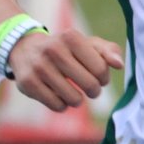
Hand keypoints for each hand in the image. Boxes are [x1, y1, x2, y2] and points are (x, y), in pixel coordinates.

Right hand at [9, 26, 124, 110]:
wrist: (24, 49)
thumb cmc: (65, 49)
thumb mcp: (86, 44)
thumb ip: (108, 51)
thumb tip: (119, 65)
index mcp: (71, 37)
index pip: (101, 68)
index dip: (104, 78)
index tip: (99, 77)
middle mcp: (53, 50)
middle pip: (90, 85)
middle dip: (94, 91)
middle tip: (90, 89)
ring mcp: (39, 67)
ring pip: (74, 99)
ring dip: (78, 100)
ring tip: (73, 92)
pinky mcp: (28, 83)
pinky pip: (57, 106)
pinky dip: (62, 105)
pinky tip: (59, 95)